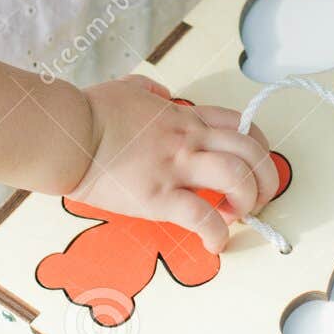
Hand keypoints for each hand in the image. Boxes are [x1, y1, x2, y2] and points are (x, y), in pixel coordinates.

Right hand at [70, 76, 280, 251]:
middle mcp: (189, 139)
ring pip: (238, 179)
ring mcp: (176, 167)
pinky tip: (216, 244)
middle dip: (267, 178)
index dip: (257, 147)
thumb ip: (151, 91)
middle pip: (251, 152)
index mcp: (184, 117)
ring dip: (249, 202)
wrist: (66, 134)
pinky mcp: (159, 197)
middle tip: (259, 199)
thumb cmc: (90, 112)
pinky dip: (218, 233)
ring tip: (237, 217)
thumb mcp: (128, 89)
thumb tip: (161, 94)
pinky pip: (203, 217)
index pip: (239, 124)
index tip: (252, 166)